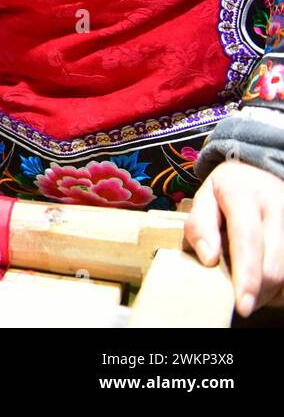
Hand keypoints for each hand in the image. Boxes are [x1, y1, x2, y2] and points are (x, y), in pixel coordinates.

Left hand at [185, 159, 283, 316]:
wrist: (261, 171)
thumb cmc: (227, 189)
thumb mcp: (204, 197)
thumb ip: (199, 225)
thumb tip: (208, 259)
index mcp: (244, 194)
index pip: (248, 239)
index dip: (247, 275)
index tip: (243, 304)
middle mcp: (277, 207)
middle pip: (274, 263)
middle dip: (257, 290)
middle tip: (240, 298)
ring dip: (271, 290)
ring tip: (252, 286)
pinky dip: (282, 285)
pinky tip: (267, 281)